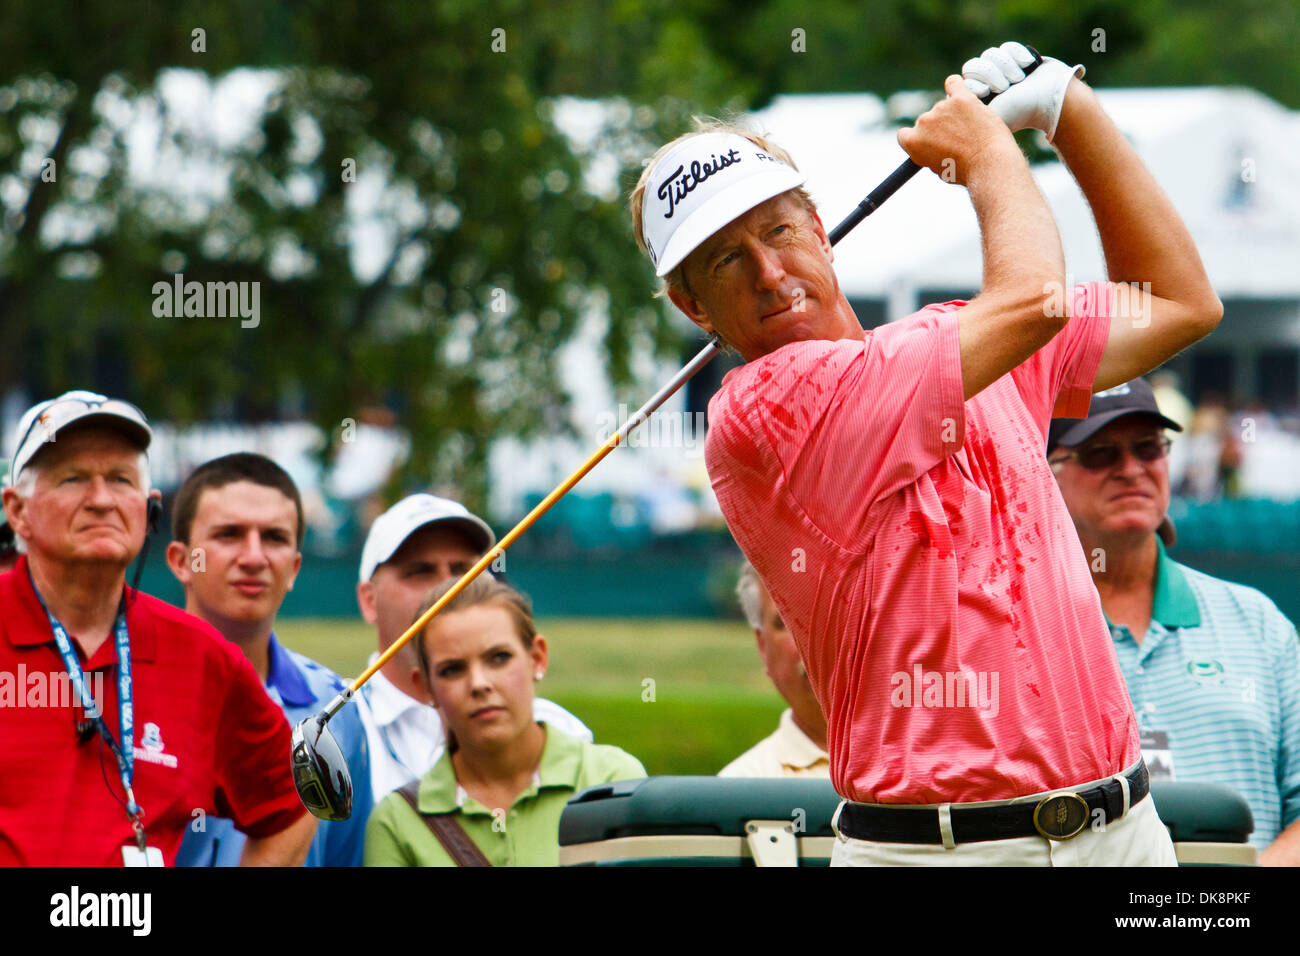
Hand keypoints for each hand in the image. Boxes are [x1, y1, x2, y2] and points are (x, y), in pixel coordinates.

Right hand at [898, 75, 1021, 186]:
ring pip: (945, 106)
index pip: (905, 135)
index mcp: (913, 142)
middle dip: (940, 127)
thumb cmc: (966, 171)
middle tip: (959, 139)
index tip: (930, 142)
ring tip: (972, 130)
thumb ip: (930, 153)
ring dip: (954, 114)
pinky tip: (961, 91)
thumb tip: (935, 145)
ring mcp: (942, 107)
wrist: (988, 163)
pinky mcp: (961, 98)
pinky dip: (956, 86)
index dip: (918, 138)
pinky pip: (954, 83)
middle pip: (927, 120)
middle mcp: (923, 122)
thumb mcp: (939, 170)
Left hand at [962, 41, 1084, 141]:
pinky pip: (1007, 47)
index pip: (962, 80)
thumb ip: (968, 112)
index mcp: (978, 98)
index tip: (986, 93)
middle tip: (1004, 87)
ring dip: (1006, 66)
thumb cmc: (1020, 111)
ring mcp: (1002, 69)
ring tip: (1018, 80)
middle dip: (990, 74)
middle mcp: (988, 83)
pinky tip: (1027, 66)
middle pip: (973, 64)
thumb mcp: (989, 116)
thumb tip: (951, 102)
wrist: (1050, 99)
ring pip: (990, 54)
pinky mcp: (1016, 57)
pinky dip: (1017, 55)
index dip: (974, 83)